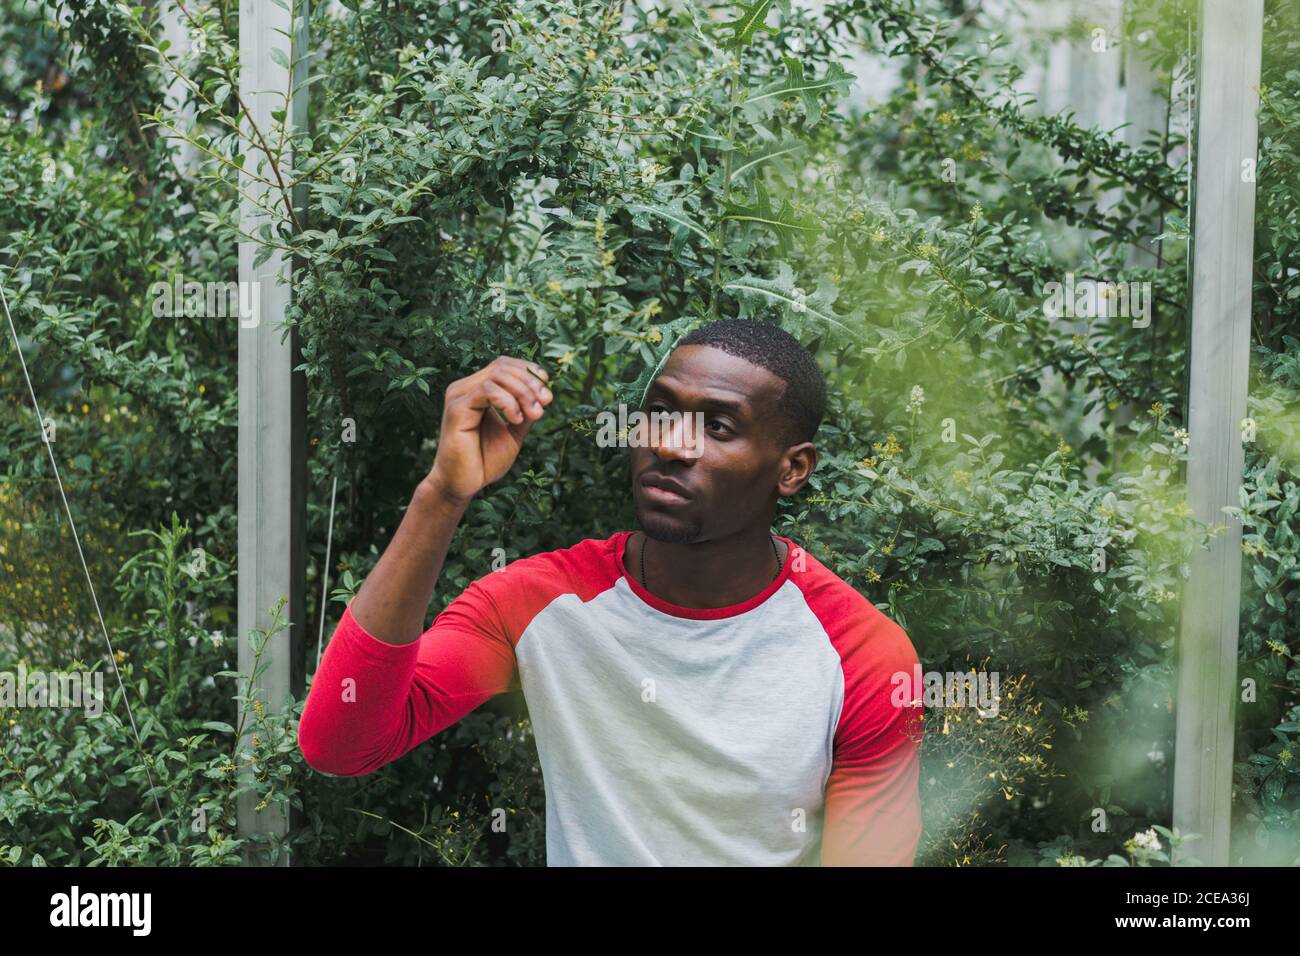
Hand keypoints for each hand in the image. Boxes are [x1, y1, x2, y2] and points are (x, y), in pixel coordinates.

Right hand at [426, 356, 551, 503]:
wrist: (463, 484)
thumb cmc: (484, 460)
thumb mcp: (514, 433)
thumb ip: (525, 412)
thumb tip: (542, 395)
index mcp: (477, 390)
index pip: (504, 365)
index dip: (528, 371)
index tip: (547, 393)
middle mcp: (465, 388)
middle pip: (503, 367)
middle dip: (530, 383)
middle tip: (546, 402)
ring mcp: (458, 396)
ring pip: (497, 375)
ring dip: (523, 392)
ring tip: (534, 414)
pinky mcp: (456, 408)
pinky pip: (486, 390)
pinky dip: (507, 401)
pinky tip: (516, 418)